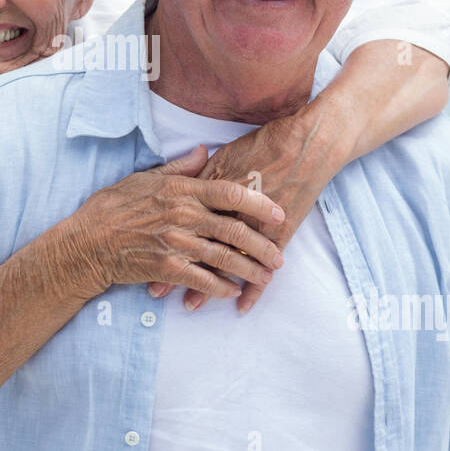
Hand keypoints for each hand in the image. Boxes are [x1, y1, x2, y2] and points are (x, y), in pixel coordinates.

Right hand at [62, 146, 285, 303]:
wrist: (86, 243)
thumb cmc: (113, 207)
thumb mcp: (145, 178)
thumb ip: (179, 167)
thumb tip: (204, 151)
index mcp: (180, 191)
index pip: (230, 192)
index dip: (259, 202)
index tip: (279, 212)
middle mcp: (182, 216)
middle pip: (234, 229)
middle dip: (262, 245)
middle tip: (279, 256)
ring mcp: (175, 244)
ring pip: (223, 258)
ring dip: (248, 270)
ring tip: (266, 278)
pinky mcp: (167, 269)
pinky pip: (202, 281)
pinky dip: (221, 289)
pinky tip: (233, 292)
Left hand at [150, 113, 340, 313]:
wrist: (306, 144)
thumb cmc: (264, 145)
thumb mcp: (226, 155)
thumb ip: (200, 173)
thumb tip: (176, 187)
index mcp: (215, 188)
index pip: (182, 221)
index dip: (163, 240)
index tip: (143, 255)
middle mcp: (231, 210)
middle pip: (198, 246)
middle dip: (176, 270)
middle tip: (156, 290)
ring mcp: (256, 224)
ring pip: (227, 262)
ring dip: (208, 286)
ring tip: (190, 304)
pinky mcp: (280, 234)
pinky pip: (262, 267)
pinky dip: (253, 289)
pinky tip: (241, 306)